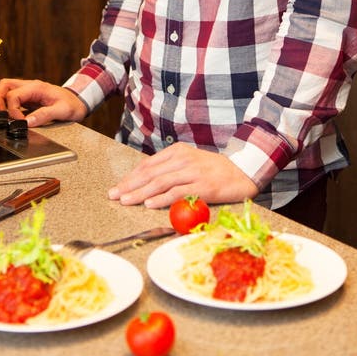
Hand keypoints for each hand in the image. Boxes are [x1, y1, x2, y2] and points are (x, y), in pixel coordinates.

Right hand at [0, 78, 87, 127]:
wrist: (78, 102)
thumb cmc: (72, 104)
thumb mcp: (62, 110)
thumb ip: (45, 115)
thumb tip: (28, 122)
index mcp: (37, 87)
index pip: (14, 95)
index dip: (12, 110)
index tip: (19, 122)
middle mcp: (30, 87)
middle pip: (5, 86)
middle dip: (0, 101)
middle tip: (3, 117)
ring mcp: (27, 92)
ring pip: (5, 90)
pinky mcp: (27, 99)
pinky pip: (10, 98)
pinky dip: (2, 106)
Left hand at [107, 142, 259, 207]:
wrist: (243, 171)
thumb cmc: (215, 170)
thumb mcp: (190, 163)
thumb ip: (171, 169)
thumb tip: (148, 182)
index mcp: (178, 152)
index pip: (148, 165)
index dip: (131, 177)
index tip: (118, 187)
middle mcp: (183, 159)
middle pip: (150, 173)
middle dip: (129, 185)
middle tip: (114, 195)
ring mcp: (192, 172)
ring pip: (160, 182)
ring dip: (140, 192)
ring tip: (125, 200)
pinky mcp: (202, 186)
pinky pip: (177, 192)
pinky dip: (161, 198)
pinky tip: (149, 203)